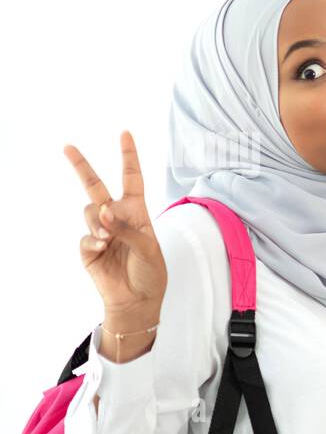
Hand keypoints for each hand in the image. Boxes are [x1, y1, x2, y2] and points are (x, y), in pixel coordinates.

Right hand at [64, 131, 166, 325]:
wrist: (137, 299)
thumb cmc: (150, 272)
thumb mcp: (149, 248)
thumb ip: (127, 228)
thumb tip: (103, 212)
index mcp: (136, 212)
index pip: (131, 178)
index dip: (128, 156)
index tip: (124, 133)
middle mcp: (116, 217)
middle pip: (95, 185)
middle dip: (81, 165)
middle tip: (67, 146)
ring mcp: (100, 231)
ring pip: (89, 211)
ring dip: (98, 222)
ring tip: (109, 239)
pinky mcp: (88, 248)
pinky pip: (86, 236)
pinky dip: (94, 241)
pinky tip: (104, 251)